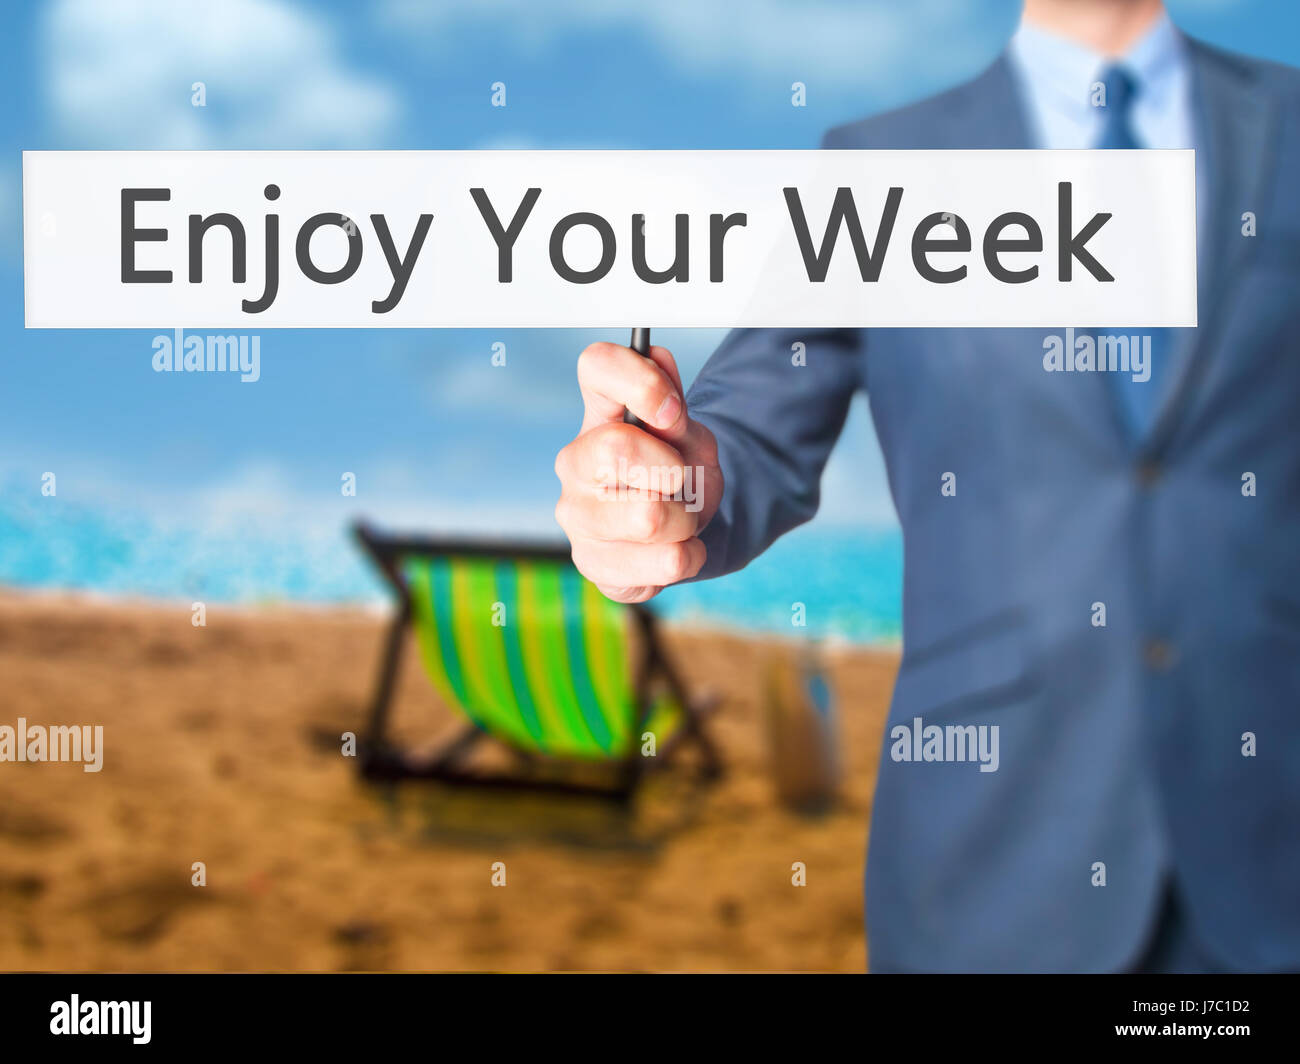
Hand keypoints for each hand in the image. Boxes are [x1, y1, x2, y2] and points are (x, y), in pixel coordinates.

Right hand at [554, 342, 722, 602]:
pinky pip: (663, 562)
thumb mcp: (688, 434)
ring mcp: (575, 515)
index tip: (673, 413)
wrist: (681, 530)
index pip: (597, 366)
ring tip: (680, 519)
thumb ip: (674, 403)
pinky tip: (676, 548)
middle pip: (616, 447)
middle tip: (680, 481)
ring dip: (686, 519)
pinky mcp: (592, 563)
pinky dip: (689, 556)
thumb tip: (657, 357)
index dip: (641, 383)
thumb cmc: (676, 473)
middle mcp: (574, 462)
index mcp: (597, 415)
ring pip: (648, 516)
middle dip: (672, 469)